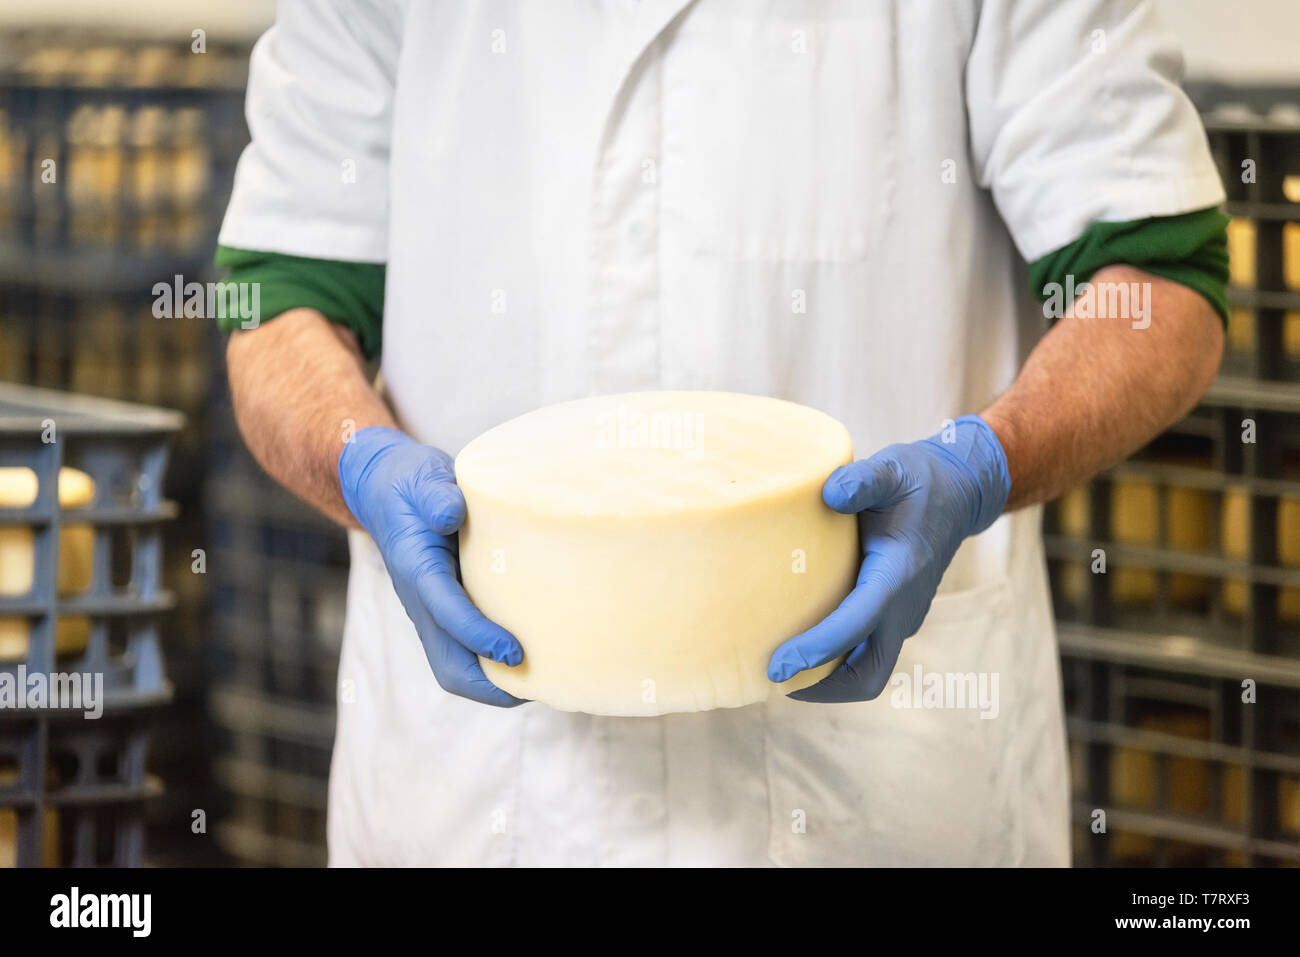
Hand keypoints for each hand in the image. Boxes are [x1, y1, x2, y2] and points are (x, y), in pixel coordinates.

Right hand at [338, 426, 524, 705]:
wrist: (382, 488)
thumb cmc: (410, 483)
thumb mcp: (422, 478)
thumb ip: (436, 495)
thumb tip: (451, 514)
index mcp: (417, 569)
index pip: (447, 614)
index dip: (481, 638)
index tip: (517, 651)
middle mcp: (422, 601)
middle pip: (448, 665)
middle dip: (490, 687)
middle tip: (541, 686)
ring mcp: (430, 611)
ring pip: (455, 667)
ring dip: (494, 685)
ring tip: (542, 684)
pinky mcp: (443, 610)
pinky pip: (463, 653)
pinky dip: (493, 668)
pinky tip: (531, 663)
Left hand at [767, 415, 1010, 701]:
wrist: (959, 492)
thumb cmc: (918, 480)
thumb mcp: (892, 469)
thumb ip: (863, 479)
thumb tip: (829, 493)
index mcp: (899, 574)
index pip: (857, 625)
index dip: (816, 649)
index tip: (777, 666)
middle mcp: (904, 607)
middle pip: (868, 674)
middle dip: (821, 688)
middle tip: (772, 680)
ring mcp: (903, 617)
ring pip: (867, 672)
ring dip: (826, 681)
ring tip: (777, 673)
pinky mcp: (895, 617)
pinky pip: (865, 654)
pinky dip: (834, 662)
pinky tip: (798, 648)